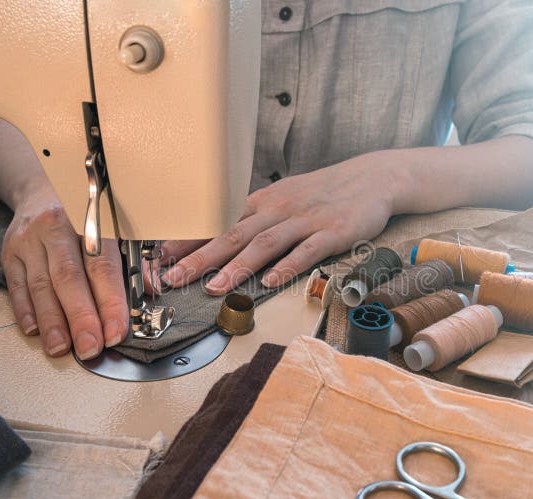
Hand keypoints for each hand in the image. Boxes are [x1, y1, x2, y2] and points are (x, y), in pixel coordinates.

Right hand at [1, 186, 128, 358]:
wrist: (41, 189)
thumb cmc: (86, 214)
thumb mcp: (115, 225)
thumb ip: (133, 259)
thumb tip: (150, 290)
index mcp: (90, 220)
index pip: (102, 267)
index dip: (110, 303)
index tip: (116, 332)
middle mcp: (57, 228)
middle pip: (69, 279)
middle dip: (81, 318)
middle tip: (90, 348)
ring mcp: (29, 241)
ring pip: (40, 285)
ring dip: (52, 321)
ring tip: (62, 348)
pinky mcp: (10, 253)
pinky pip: (17, 285)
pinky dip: (25, 311)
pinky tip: (35, 331)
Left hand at [159, 153, 395, 293]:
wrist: (371, 178)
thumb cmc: (323, 193)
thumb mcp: (284, 199)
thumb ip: (255, 219)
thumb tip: (221, 240)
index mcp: (263, 202)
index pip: (219, 221)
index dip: (189, 239)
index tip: (161, 257)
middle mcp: (278, 209)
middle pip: (233, 233)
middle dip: (200, 257)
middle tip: (175, 277)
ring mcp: (305, 220)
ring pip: (265, 243)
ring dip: (238, 266)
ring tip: (215, 286)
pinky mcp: (332, 232)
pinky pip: (307, 250)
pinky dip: (288, 266)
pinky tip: (272, 282)